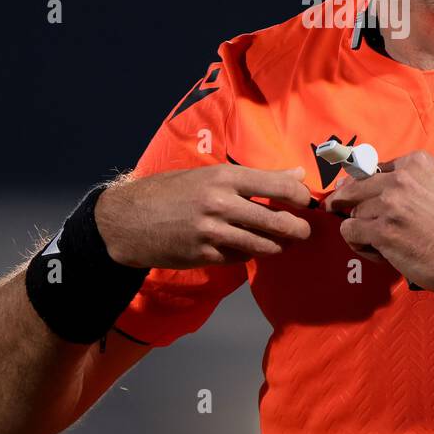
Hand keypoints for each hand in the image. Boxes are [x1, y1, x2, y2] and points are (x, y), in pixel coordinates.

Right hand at [95, 164, 312, 268]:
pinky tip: (247, 249)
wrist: (127, 220)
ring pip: (262, 245)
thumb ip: (254, 178)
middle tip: (305, 231)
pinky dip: (248, 254)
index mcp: (223, 178)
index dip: (300, 197)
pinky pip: (240, 258)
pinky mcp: (204, 256)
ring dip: (278, 247)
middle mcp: (220, 204)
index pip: (277, 186)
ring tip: (283, 244)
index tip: (306, 202)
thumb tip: (297, 176)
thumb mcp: (208, 175)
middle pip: (276, 221)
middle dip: (298, 229)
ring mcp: (212, 233)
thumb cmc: (170, 191)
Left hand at [323, 150, 433, 306]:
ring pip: (354, 212)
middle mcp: (401, 178)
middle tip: (343, 210)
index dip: (366, 186)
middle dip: (349, 202)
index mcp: (417, 162)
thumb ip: (408, 181)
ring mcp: (390, 204)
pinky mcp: (382, 231)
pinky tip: (377, 250)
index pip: (373, 169)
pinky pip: (351, 232)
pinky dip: (359, 243)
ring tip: (383, 242)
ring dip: (362, 228)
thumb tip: (365, 183)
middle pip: (356, 187)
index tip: (365, 197)